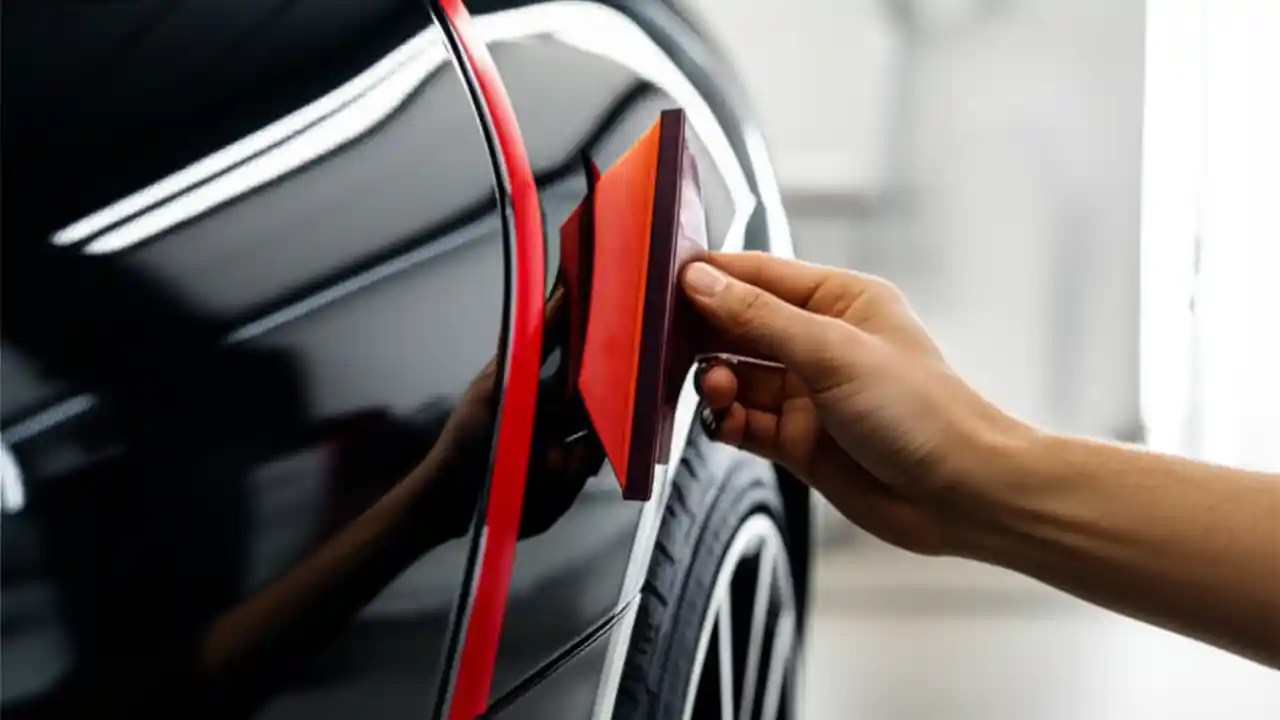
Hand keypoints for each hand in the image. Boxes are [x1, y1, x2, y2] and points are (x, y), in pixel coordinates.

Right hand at [682, 252, 1032, 554]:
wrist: (962, 496)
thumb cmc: (924, 414)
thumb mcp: (833, 353)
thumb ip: (759, 318)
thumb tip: (702, 282)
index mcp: (840, 302)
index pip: (759, 275)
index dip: (712, 276)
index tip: (664, 282)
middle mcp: (821, 343)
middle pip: (740, 326)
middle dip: (705, 333)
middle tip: (667, 341)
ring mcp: (808, 394)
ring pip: (736, 376)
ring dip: (715, 381)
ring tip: (717, 390)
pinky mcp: (799, 441)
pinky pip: (743, 422)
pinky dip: (724, 421)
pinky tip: (722, 421)